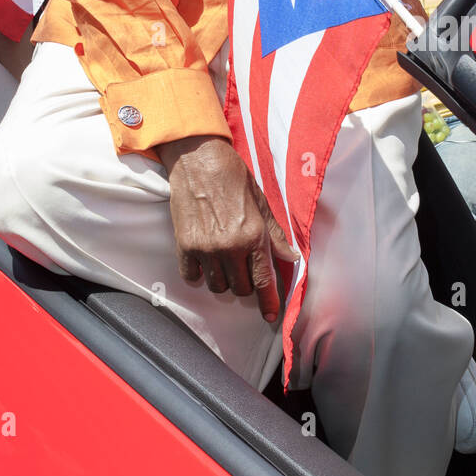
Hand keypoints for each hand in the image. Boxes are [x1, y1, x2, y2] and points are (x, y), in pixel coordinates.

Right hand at [158, 134, 297, 321]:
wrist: (198, 159)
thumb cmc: (233, 177)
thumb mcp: (261, 203)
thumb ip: (275, 235)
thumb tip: (291, 257)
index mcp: (254, 236)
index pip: (264, 280)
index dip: (269, 303)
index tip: (271, 316)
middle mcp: (230, 246)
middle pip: (241, 288)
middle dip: (246, 284)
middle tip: (244, 269)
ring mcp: (206, 248)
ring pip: (217, 286)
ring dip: (223, 280)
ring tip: (224, 262)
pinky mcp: (184, 245)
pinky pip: (193, 277)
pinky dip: (199, 274)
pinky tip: (204, 260)